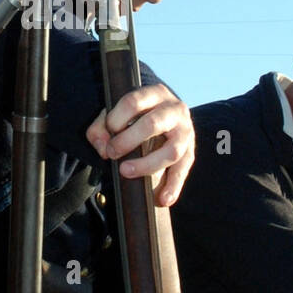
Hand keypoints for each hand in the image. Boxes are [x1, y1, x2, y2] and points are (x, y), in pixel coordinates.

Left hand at [86, 84, 194, 206]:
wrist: (164, 119)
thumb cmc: (135, 117)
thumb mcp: (117, 115)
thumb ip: (101, 127)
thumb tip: (102, 146)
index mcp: (155, 94)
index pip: (133, 101)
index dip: (115, 119)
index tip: (107, 132)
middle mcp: (175, 109)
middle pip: (152, 124)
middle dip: (127, 141)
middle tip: (111, 153)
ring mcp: (186, 132)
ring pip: (172, 150)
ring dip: (146, 164)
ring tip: (125, 171)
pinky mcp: (190, 153)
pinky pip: (183, 171)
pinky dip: (173, 187)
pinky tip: (162, 199)